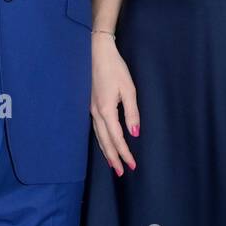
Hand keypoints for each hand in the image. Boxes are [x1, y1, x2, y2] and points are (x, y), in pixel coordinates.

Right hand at [91, 32, 138, 175]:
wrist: (97, 53)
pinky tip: (104, 143)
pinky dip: (101, 140)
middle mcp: (96, 113)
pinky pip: (95, 128)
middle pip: (104, 141)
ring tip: (112, 164)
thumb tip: (135, 133)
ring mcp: (91, 109)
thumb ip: (132, 112)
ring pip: (98, 136)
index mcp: (106, 110)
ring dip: (106, 151)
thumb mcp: (129, 89)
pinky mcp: (90, 105)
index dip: (124, 153)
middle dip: (113, 158)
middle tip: (121, 172)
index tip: (132, 165)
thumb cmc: (115, 68)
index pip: (117, 138)